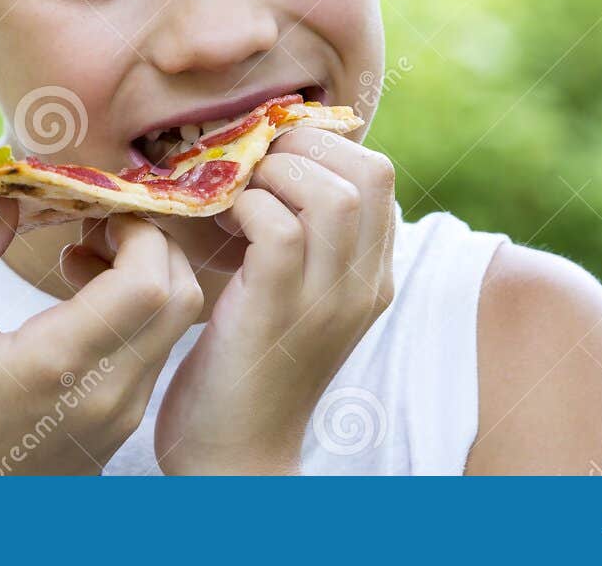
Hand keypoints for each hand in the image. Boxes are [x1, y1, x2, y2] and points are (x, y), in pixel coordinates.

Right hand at [0, 198, 202, 474]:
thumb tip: (3, 189)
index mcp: (60, 366)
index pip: (150, 285)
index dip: (140, 231)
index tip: (99, 208)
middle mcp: (108, 395)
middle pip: (182, 297)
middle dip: (153, 243)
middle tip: (100, 222)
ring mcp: (123, 414)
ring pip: (177, 325)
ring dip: (148, 275)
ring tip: (85, 255)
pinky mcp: (124, 424)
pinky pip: (157, 351)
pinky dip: (140, 310)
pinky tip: (83, 298)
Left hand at [153, 129, 395, 473]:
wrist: (232, 456)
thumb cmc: (249, 366)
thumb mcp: (296, 297)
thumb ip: (305, 242)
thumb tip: (276, 166)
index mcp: (372, 277)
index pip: (379, 174)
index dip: (323, 144)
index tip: (274, 157)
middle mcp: (361, 286)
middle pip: (370, 170)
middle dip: (304, 145)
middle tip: (254, 163)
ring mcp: (324, 301)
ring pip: (331, 193)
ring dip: (274, 173)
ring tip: (239, 194)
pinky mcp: (276, 313)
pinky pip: (277, 227)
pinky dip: (245, 208)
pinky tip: (222, 225)